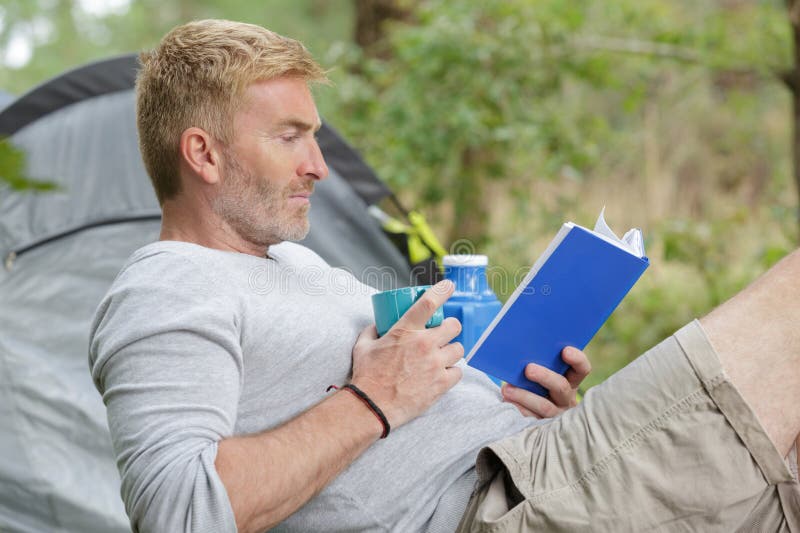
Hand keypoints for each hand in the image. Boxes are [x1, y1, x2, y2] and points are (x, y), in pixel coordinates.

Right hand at [351, 280, 463, 428]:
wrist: (372, 406)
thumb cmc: (367, 376)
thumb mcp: (363, 346)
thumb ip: (371, 331)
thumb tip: (377, 325)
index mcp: (406, 331)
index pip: (429, 303)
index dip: (442, 291)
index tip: (449, 285)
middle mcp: (424, 344)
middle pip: (454, 326)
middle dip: (451, 327)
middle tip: (444, 333)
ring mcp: (435, 364)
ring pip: (459, 349)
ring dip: (451, 351)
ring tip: (442, 357)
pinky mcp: (441, 383)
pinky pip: (458, 372)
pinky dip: (452, 372)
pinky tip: (442, 374)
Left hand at [501, 346, 590, 418]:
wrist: (528, 410)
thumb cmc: (534, 383)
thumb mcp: (543, 373)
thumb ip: (540, 363)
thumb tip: (523, 350)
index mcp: (571, 381)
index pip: (581, 369)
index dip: (577, 360)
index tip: (565, 350)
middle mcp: (567, 398)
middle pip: (561, 387)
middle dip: (545, 377)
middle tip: (528, 369)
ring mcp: (556, 415)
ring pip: (545, 407)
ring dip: (525, 396)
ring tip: (507, 389)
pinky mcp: (542, 427)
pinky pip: (531, 420)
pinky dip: (518, 408)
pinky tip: (507, 401)